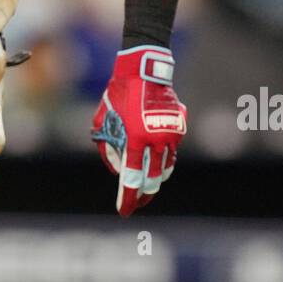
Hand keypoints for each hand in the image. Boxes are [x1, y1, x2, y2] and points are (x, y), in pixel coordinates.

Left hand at [90, 45, 186, 215]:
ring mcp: (170, 134)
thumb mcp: (103, 120)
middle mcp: (155, 140)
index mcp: (135, 139)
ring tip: (146, 184)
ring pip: (165, 168)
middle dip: (144, 195)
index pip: (133, 178)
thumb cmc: (118, 94)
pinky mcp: (179, 128)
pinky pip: (172, 152)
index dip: (130, 197)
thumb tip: (117, 168)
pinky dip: (163, 160)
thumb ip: (106, 146)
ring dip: (155, 178)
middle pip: (152, 180)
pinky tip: (154, 162)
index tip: (125, 210)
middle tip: (138, 202)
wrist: (144, 71)